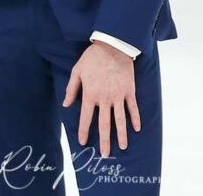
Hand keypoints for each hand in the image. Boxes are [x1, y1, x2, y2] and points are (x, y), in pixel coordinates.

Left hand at [63, 41, 140, 157]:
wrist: (112, 47)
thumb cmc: (92, 58)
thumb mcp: (77, 71)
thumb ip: (71, 89)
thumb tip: (65, 104)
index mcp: (90, 94)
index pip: (86, 117)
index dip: (84, 131)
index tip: (83, 142)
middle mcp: (104, 99)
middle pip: (104, 124)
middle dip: (104, 140)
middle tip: (104, 155)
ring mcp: (118, 96)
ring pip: (120, 120)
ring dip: (121, 135)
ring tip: (122, 147)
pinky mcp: (129, 91)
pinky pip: (133, 108)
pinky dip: (135, 119)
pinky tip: (136, 129)